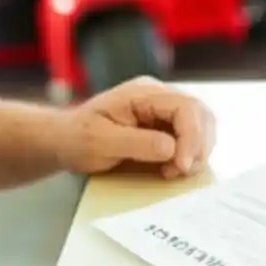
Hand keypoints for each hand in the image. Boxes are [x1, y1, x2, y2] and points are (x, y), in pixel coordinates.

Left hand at [54, 76, 215, 178]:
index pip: (184, 106)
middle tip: (182, 172)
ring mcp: (162, 109)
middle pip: (199, 113)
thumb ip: (137, 143)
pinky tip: (173, 168)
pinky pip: (190, 136)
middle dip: (199, 145)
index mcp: (142, 93)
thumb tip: (172, 148)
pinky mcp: (164, 124)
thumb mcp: (101, 142)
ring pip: (200, 124)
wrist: (65, 139)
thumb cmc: (78, 138)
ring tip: (175, 171)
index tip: (183, 165)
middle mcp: (157, 96)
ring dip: (196, 151)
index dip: (191, 136)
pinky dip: (190, 154)